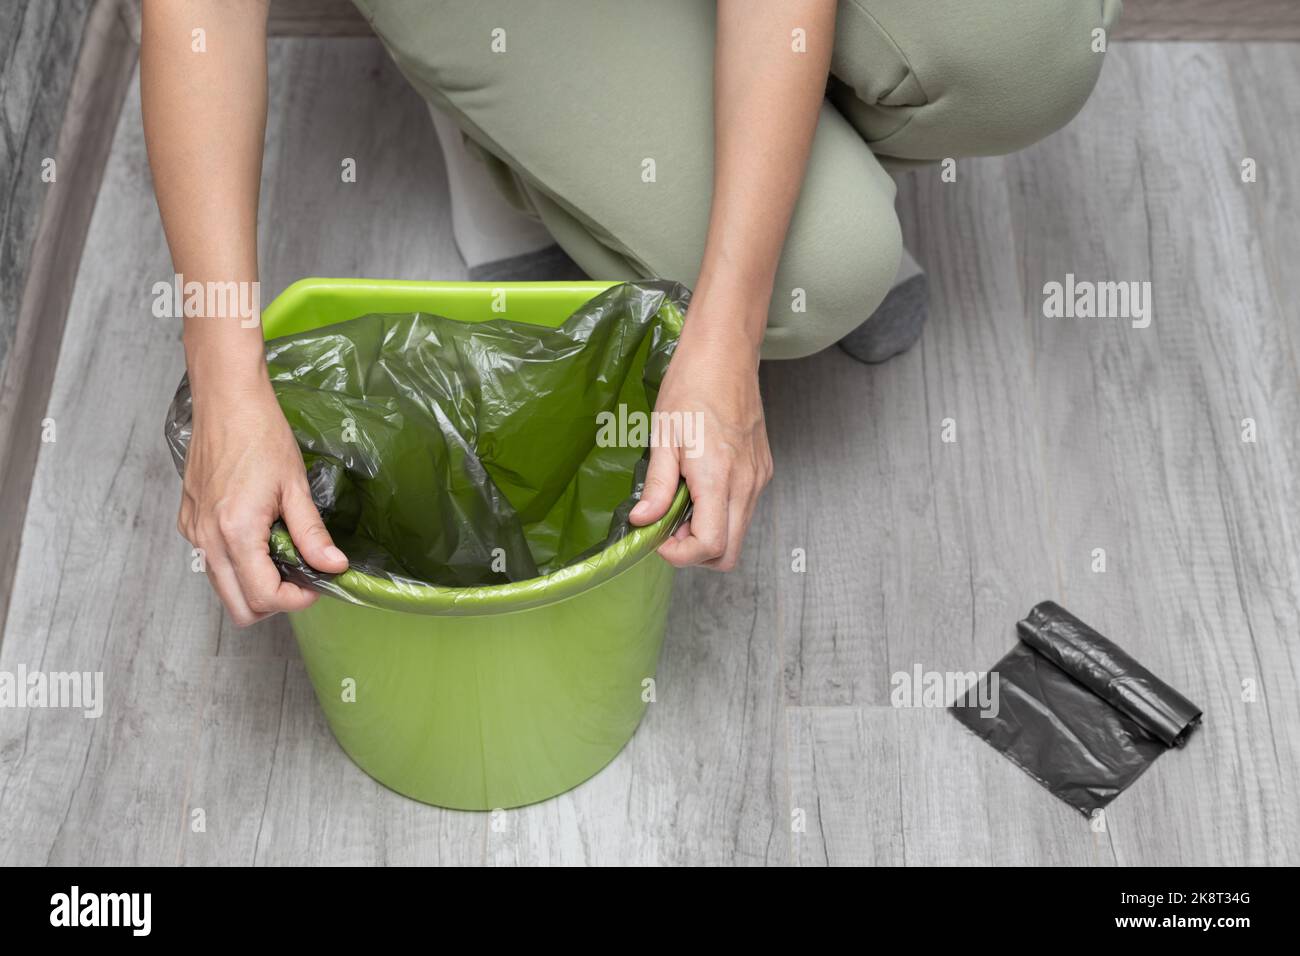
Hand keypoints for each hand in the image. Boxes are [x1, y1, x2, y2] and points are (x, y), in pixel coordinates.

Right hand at [177, 377, 347, 625]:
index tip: (318, 582)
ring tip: (282, 553)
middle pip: (238, 607)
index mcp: (235, 532)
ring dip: (254, 584)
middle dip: (273, 602)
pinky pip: (211, 561)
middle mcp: (207, 538)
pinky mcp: (188, 520)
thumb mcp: (295, 486)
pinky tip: (259, 537)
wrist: (226, 401)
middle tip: (301, 577)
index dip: (297, 599)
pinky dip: (237, 564)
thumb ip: (312, 534)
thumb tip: (334, 566)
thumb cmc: (260, 434)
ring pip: (222, 587)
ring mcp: (193, 531)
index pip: (264, 596)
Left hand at [629, 307, 772, 570]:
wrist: (725, 353)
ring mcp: (758, 478)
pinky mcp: (762, 469)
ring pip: (738, 532)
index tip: (658, 536)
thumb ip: (656, 485)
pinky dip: (721, 512)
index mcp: (719, 478)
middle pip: (729, 552)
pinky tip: (699, 486)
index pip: (711, 546)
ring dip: (708, 532)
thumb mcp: (663, 436)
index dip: (681, 554)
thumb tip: (643, 521)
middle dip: (695, 552)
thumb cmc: (691, 386)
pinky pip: (744, 508)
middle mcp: (746, 484)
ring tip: (681, 501)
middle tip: (668, 526)